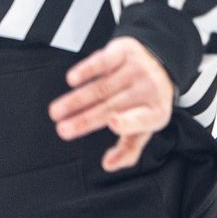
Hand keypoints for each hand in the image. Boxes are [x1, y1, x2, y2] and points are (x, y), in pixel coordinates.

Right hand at [50, 36, 174, 172]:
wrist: (161, 63)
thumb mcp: (144, 128)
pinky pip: (104, 62)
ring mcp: (137, 69)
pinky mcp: (125, 52)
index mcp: (156, 113)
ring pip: (101, 88)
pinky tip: (72, 80)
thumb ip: (128, 149)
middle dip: (85, 119)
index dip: (129, 122)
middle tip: (62, 130)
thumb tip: (108, 166)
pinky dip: (87, 70)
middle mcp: (149, 90)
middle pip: (111, 106)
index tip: (113, 123)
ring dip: (76, 100)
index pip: (143, 119)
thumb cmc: (146, 104)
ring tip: (56, 112)